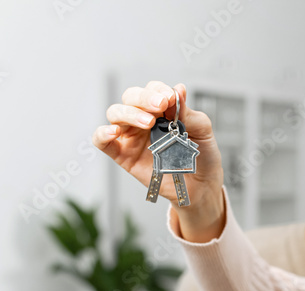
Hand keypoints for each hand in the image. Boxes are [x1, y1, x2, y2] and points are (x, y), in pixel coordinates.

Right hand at [91, 81, 224, 232]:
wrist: (202, 186)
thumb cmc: (201, 156)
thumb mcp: (202, 130)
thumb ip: (188, 112)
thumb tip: (178, 89)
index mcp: (162, 110)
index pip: (152, 90)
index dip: (159, 90)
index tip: (170, 98)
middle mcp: (143, 119)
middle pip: (130, 97)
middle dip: (144, 98)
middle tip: (160, 106)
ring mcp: (132, 137)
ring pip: (115, 114)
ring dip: (129, 113)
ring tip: (148, 122)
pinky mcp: (123, 156)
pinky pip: (102, 142)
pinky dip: (102, 134)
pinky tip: (114, 132)